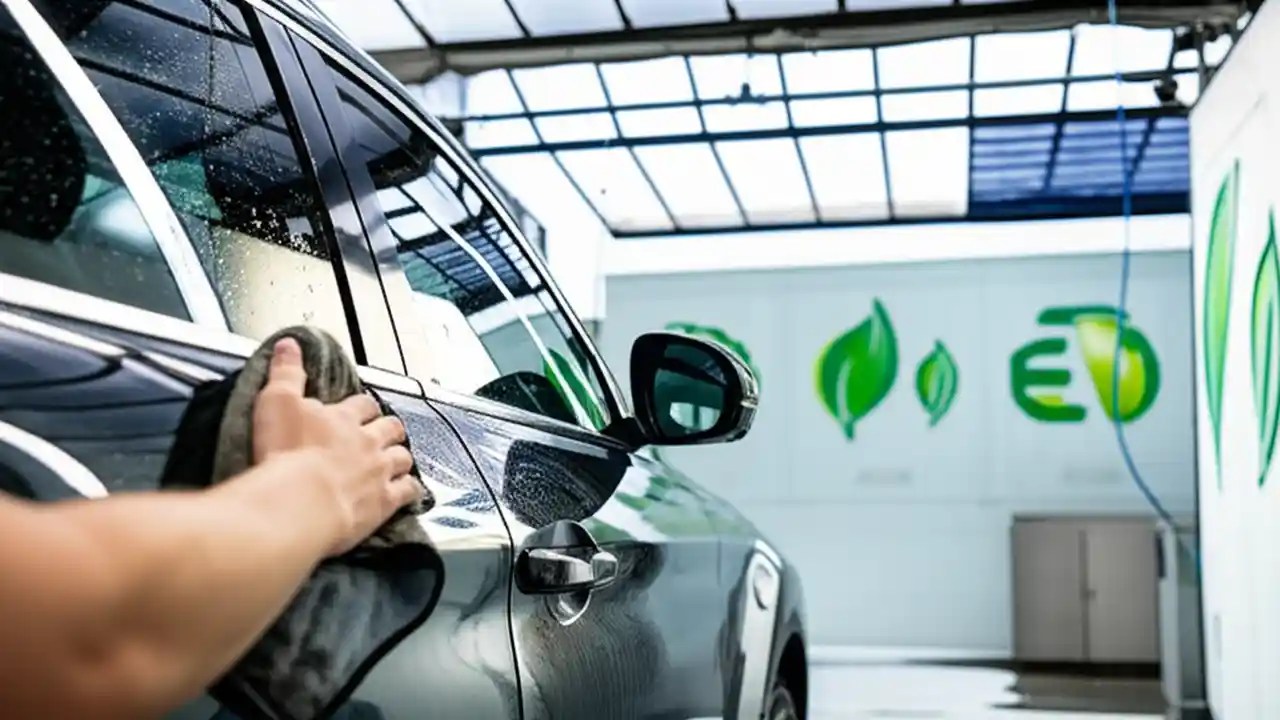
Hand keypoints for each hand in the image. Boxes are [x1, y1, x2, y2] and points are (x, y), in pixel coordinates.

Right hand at [251, 338, 420, 554]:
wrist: (301, 501)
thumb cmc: (285, 453)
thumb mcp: (276, 402)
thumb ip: (286, 373)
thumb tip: (289, 344)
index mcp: (343, 418)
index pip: (362, 405)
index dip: (364, 406)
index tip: (362, 409)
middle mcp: (368, 441)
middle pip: (390, 428)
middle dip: (390, 429)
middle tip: (387, 432)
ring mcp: (380, 472)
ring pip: (403, 458)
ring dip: (402, 457)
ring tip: (399, 460)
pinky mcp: (385, 502)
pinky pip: (408, 492)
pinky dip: (411, 490)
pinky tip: (411, 492)